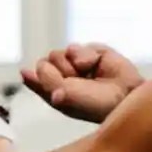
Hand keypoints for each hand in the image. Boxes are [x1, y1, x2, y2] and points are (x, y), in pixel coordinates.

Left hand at [22, 43, 143, 123]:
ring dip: (69, 64)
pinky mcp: (90, 53)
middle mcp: (65, 79)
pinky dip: (82, 56)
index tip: (25, 73)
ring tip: (86, 75)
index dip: (31, 77)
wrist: (126, 94)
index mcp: (57, 94)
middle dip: (55, 71)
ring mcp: (77, 66)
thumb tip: (33, 67)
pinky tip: (94, 65)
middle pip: (43, 64)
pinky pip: (74, 48)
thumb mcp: (65, 96)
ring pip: (57, 54)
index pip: (37, 82)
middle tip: (72, 82)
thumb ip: (46, 81)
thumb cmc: (96, 104)